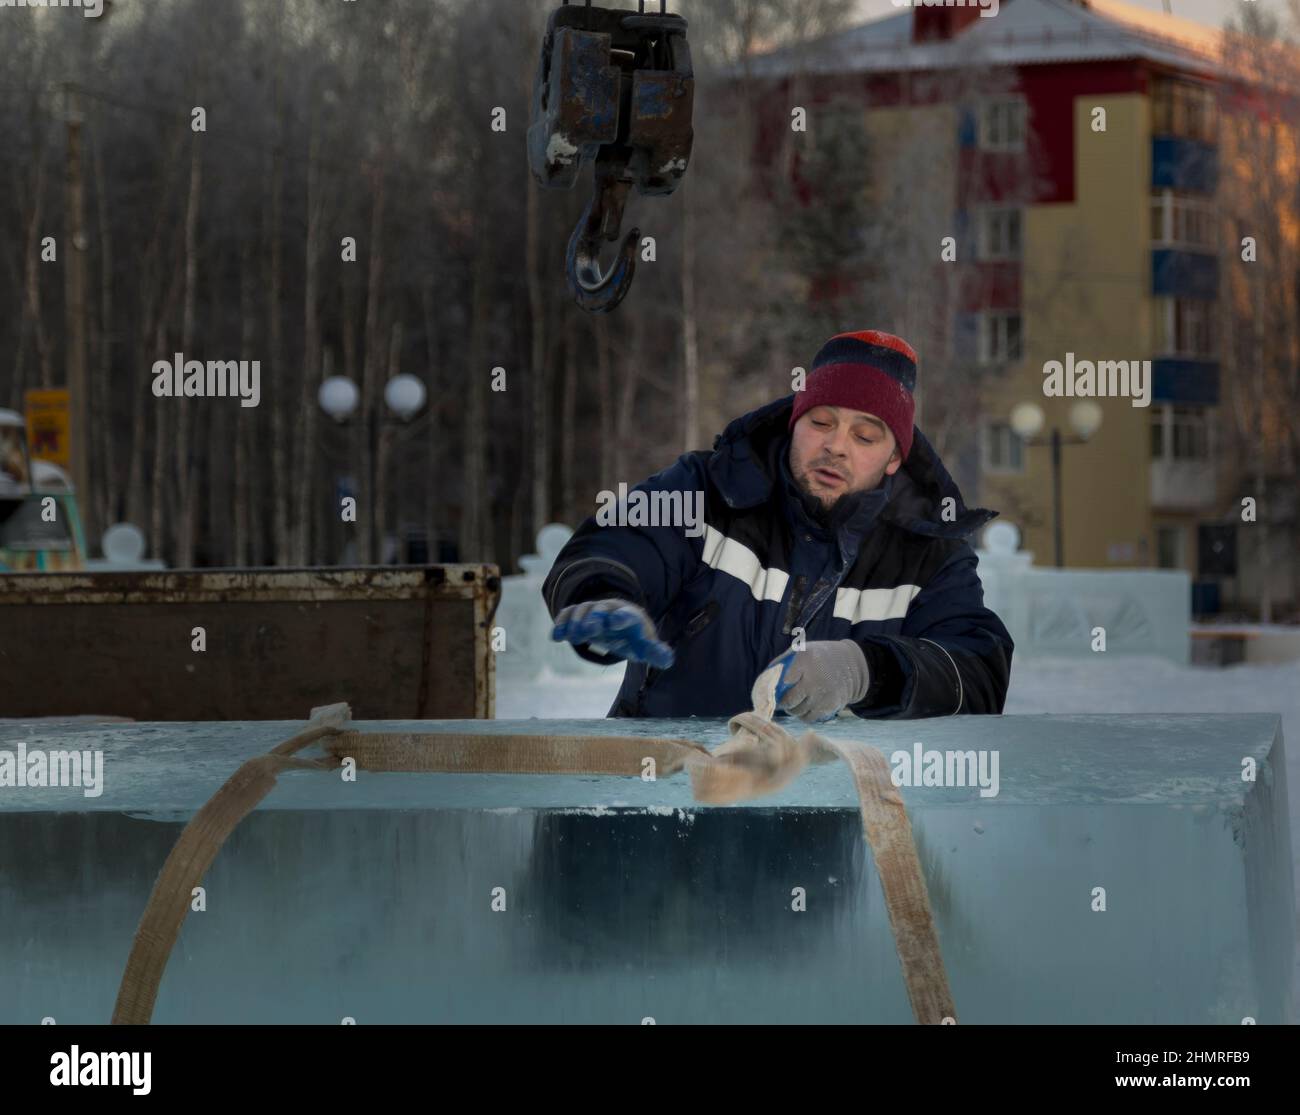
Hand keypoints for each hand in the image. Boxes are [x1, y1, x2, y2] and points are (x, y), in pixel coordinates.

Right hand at [551, 599, 674, 668]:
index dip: (621, 617)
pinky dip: (562, 623)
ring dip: (576, 622)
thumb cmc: (635, 638)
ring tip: (572, 638)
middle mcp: (611, 609)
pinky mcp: (579, 615)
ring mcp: (594, 610)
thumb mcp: (646, 646)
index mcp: (630, 616)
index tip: (614, 622)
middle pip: (601, 609)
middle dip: (594, 618)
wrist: (619, 624)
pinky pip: (569, 613)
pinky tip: (555, 637)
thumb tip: (668, 659)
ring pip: (584, 609)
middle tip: (586, 632)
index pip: (627, 614)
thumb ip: (657, 653)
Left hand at [758, 640, 869, 722]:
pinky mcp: (830, 706)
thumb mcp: (802, 651)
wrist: (851, 665)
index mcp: (804, 660)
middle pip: (788, 701)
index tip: (773, 691)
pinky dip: (804, 715)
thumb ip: (782, 664)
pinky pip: (808, 718)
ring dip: (793, 709)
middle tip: (783, 700)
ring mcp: (823, 694)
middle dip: (783, 703)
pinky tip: (806, 705)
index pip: (781, 681)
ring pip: (797, 711)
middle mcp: (814, 678)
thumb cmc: (818, 658)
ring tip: (797, 701)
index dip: (775, 689)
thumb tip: (763, 684)